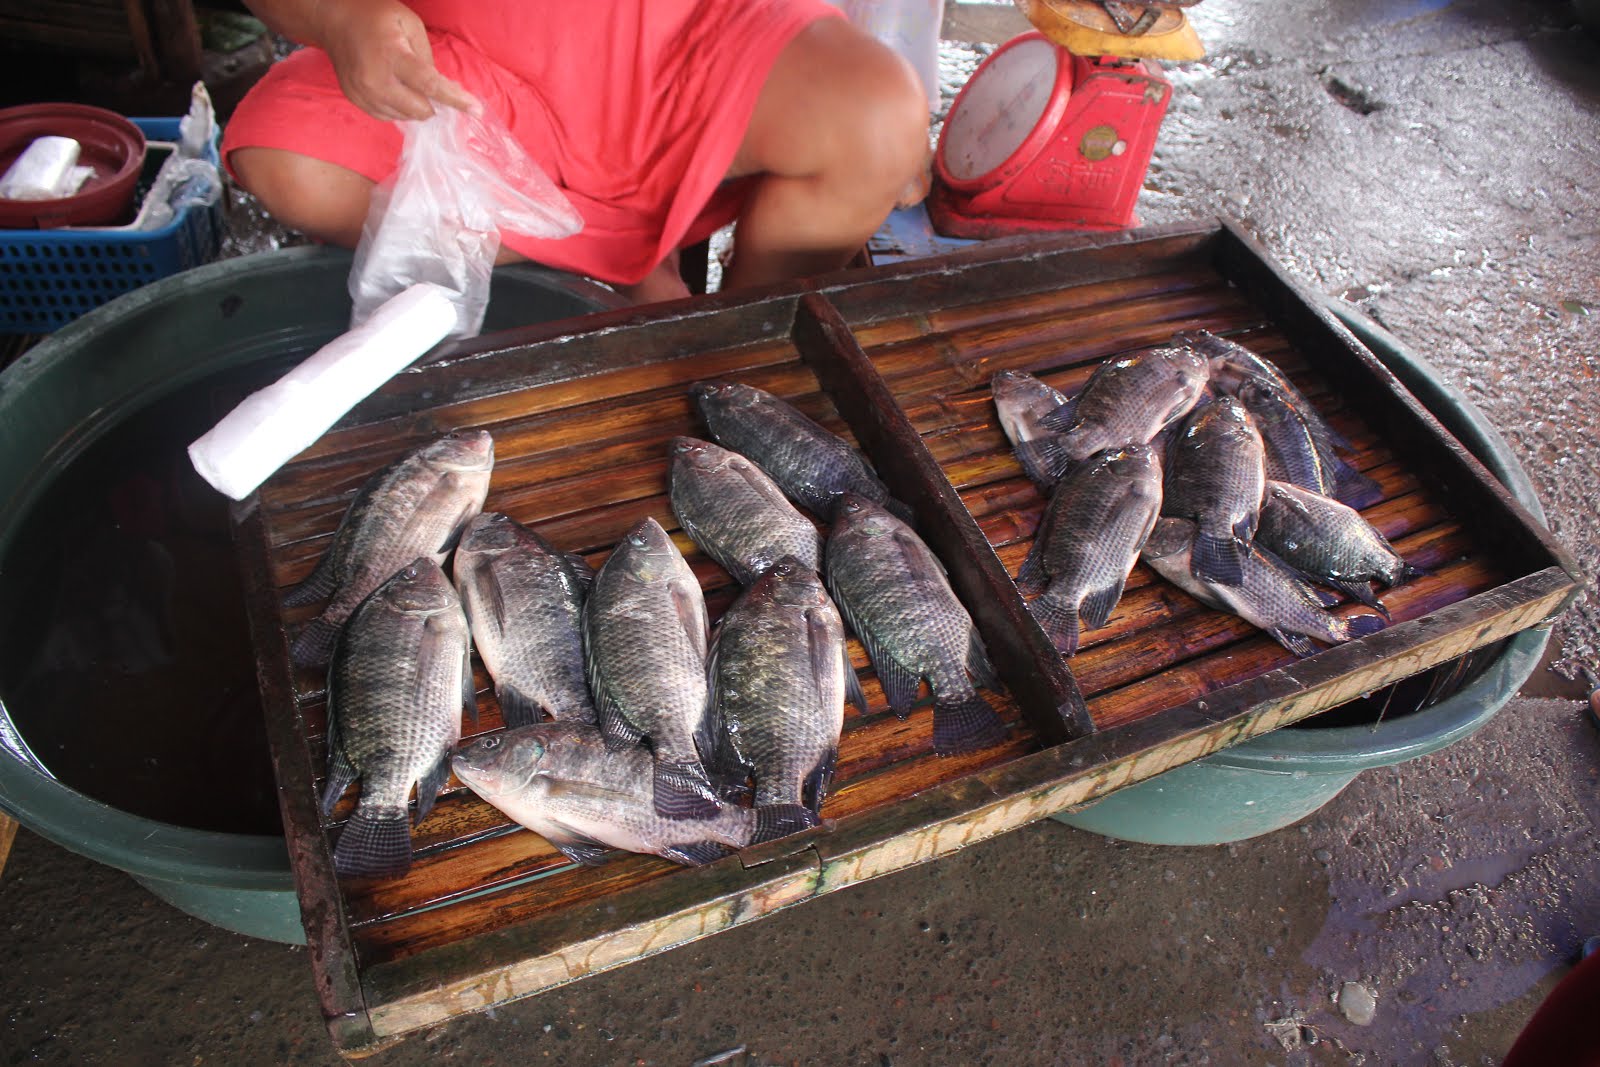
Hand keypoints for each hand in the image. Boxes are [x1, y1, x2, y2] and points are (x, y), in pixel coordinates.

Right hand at [314, 0, 478, 120]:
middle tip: (433, 88)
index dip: (455, 100)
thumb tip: (441, 88)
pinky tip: (396, 89)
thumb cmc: (376, 17)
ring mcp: (363, 93)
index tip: (476, 111)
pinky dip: (399, 108)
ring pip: (404, 117)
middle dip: (434, 104)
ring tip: (408, 83)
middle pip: (419, 109)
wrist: (334, 20)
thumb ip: (427, 57)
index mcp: (392, 56)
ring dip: (416, 107)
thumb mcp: (409, 24)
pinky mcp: (356, 100)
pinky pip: (387, 117)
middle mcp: (376, 79)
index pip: (429, 85)